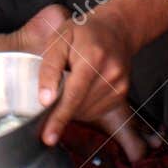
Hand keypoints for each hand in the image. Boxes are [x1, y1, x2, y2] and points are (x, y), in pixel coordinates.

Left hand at [37, 6, 144, 157]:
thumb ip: (49, 68)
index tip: (48, 137)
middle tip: (50, 98)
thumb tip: (45, 99)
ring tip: (70, 84)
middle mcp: (110, 75)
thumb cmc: (84, 32)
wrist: (116, 29)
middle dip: (61, 110)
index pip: (73, 95)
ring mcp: (119, 86)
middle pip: (79, 106)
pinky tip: (81, 90)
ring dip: (72, 108)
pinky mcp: (122, 94)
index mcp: (93, 58)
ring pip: (87, 112)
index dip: (59, 118)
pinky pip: (97, 111)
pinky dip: (83, 107)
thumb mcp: (59, 39)